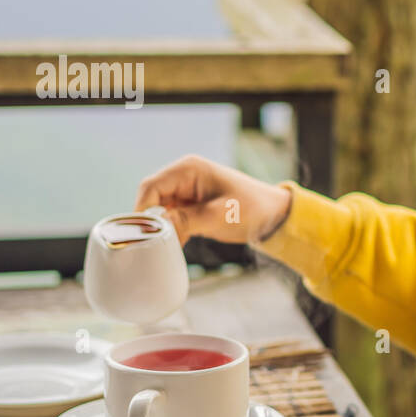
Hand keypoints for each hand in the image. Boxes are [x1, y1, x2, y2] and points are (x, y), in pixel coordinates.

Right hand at [133, 154, 292, 246]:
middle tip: (154, 243)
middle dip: (151, 221)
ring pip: (159, 210)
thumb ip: (186, 220)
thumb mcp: (218, 216)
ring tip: (167, 247)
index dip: (142, 210)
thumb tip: (158, 226)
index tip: (142, 234)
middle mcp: (183, 177)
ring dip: (162, 228)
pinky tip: (177, 247)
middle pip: (150, 198)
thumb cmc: (251, 209)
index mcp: (188, 170)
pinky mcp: (190, 206)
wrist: (273, 215)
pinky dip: (172, 232)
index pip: (150, 187)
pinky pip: (171, 218)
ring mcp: (186, 191)